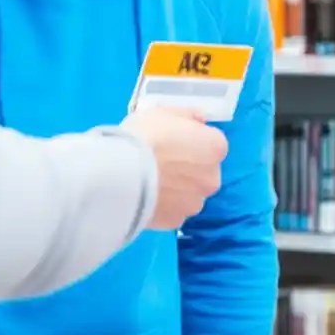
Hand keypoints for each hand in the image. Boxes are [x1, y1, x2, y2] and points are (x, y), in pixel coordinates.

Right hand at [121, 106, 228, 229]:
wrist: (119, 175)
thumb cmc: (144, 137)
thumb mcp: (164, 112)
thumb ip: (187, 115)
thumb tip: (200, 119)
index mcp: (214, 148)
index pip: (211, 142)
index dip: (191, 140)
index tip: (172, 140)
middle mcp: (212, 178)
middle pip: (203, 171)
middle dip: (188, 167)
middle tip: (160, 162)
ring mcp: (194, 203)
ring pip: (189, 193)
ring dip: (176, 189)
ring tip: (149, 183)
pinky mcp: (176, 221)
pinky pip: (172, 210)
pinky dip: (163, 205)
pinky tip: (145, 198)